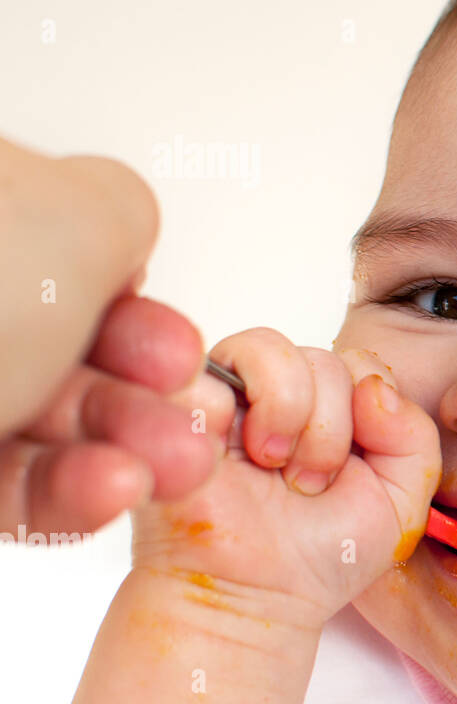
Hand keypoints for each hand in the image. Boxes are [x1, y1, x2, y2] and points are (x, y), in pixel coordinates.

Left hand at [0, 135, 216, 537]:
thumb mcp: (79, 213)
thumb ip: (125, 211)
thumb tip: (120, 246)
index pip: (57, 253)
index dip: (133, 303)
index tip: (177, 344)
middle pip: (60, 343)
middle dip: (146, 388)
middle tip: (190, 414)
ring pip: (37, 418)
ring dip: (124, 445)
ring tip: (173, 463)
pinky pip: (0, 480)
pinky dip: (68, 492)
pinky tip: (112, 488)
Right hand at [130, 329, 440, 629]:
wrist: (258, 601)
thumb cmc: (322, 553)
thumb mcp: (400, 499)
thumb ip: (414, 436)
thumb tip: (373, 387)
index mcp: (328, 404)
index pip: (362, 364)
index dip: (368, 415)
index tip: (349, 474)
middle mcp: (276, 392)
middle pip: (324, 359)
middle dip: (330, 431)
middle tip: (308, 485)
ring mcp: (225, 395)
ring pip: (271, 349)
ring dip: (289, 417)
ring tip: (276, 472)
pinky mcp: (179, 406)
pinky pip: (209, 366)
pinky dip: (235, 411)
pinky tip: (240, 460)